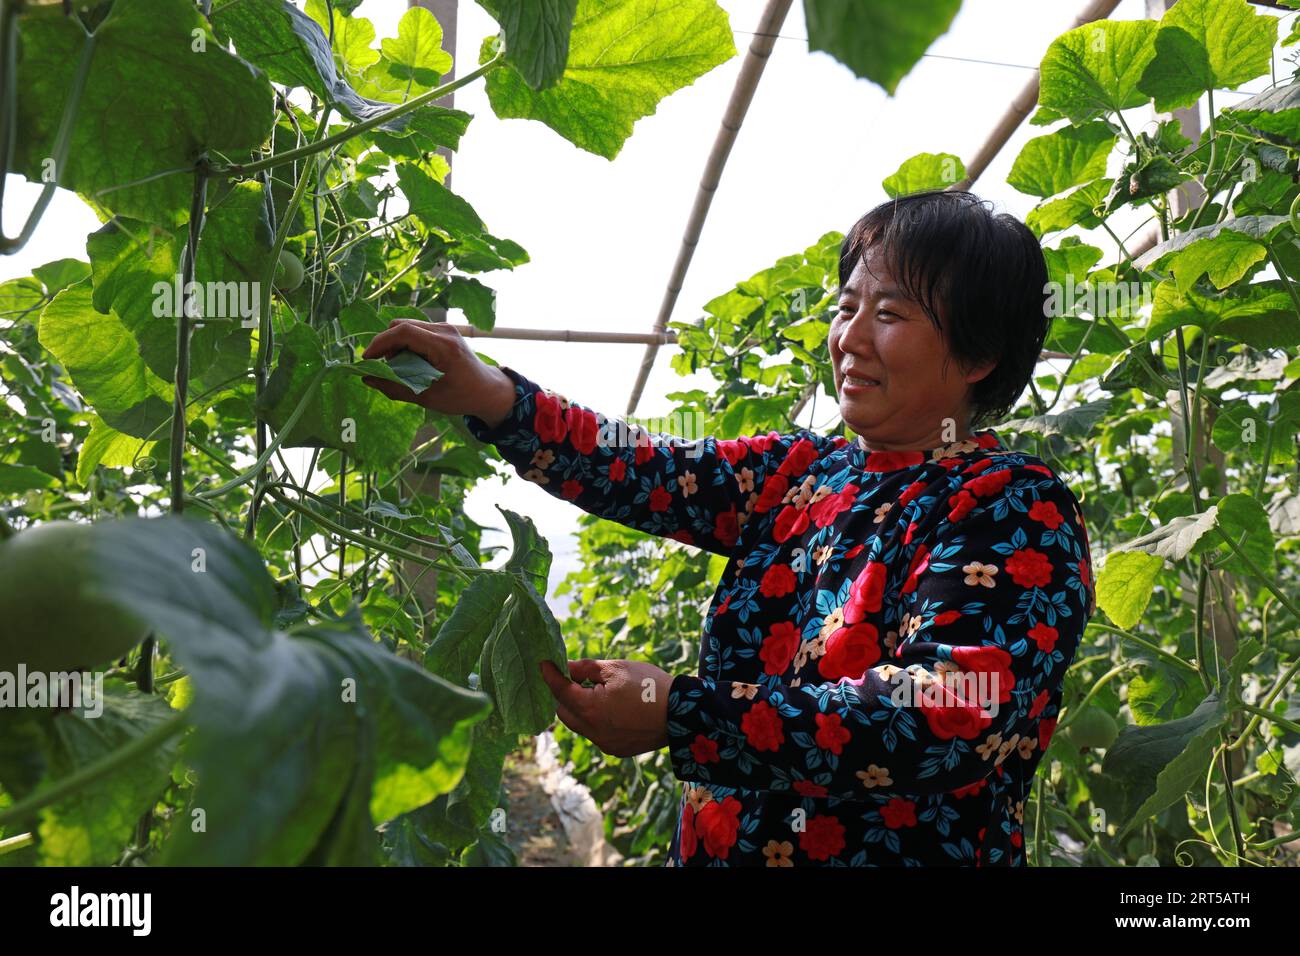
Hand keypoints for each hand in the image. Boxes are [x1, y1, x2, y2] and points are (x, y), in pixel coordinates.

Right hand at [360, 318, 515, 426]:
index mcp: (444, 347)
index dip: (381, 343)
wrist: (488, 390)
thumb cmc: (462, 397)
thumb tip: (367, 379)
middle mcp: (445, 331)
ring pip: (407, 326)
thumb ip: (396, 388)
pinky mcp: (444, 331)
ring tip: (400, 368)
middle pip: (402, 325)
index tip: (367, 359)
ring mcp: (446, 328)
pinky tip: (411, 363)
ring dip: (396, 344)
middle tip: (384, 367)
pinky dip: (407, 344)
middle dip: (386, 344)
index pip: (404, 332)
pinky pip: (417, 330)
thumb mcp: (428, 398)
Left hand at [539, 658, 672, 757]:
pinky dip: (595, 720)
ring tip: (596, 691)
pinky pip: (596, 734)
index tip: (544, 663)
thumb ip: (586, 668)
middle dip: (564, 694)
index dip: (550, 675)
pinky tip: (612, 708)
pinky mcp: (617, 749)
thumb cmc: (650, 686)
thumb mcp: (617, 668)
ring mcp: (605, 744)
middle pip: (565, 712)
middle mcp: (593, 732)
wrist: (683, 713)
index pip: (560, 691)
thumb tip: (566, 667)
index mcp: (591, 709)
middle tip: (574, 677)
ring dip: (580, 708)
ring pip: (580, 725)